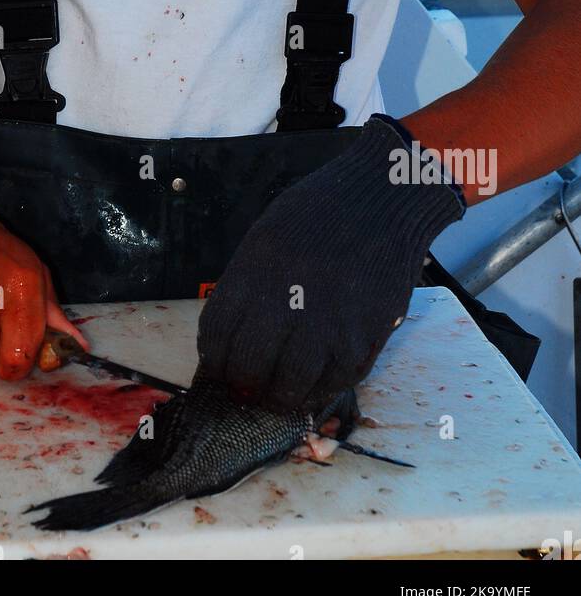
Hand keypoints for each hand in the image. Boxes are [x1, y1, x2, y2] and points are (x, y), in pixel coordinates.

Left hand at [197, 114, 464, 412]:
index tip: (216, 369)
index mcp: (255, 270)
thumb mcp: (267, 235)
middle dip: (241, 386)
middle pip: (248, 366)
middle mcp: (287, 299)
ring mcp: (328, 322)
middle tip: (244, 390)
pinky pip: (336, 381)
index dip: (212, 360)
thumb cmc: (321, 211)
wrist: (383, 197)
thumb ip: (248, 283)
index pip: (216, 334)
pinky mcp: (364, 335)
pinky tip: (312, 385)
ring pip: (290, 385)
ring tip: (276, 396)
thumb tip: (231, 332)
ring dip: (278, 398)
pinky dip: (320, 391)